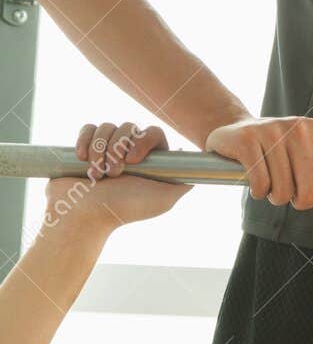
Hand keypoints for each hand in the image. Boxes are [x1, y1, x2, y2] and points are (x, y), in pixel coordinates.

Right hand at [45, 121, 191, 229]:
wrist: (85, 217)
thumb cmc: (124, 209)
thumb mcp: (164, 199)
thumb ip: (184, 183)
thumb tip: (199, 168)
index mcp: (149, 160)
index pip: (153, 132)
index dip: (143, 140)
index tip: (133, 160)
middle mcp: (129, 151)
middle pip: (129, 126)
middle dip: (118, 147)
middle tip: (114, 173)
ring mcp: (107, 148)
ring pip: (107, 126)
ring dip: (100, 149)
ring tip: (96, 174)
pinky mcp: (86, 147)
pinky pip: (88, 128)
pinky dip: (85, 141)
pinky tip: (82, 159)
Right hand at [205, 116, 312, 220]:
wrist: (239, 130)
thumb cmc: (282, 152)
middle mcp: (300, 128)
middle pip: (309, 193)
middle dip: (299, 201)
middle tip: (291, 189)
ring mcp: (272, 131)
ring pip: (282, 192)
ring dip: (275, 196)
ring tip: (272, 180)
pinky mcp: (247, 140)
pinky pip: (260, 185)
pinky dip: (258, 192)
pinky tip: (256, 180)